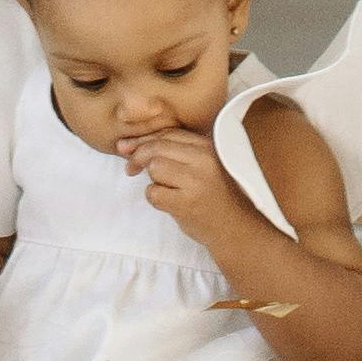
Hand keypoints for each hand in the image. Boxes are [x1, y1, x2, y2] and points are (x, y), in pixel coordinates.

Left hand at [123, 126, 248, 235]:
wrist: (235, 227)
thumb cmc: (214, 195)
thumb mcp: (202, 164)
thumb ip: (174, 151)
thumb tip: (127, 144)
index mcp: (207, 146)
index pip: (168, 133)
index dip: (144, 140)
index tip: (130, 148)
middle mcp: (203, 160)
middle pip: (156, 147)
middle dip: (138, 157)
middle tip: (131, 168)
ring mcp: (195, 182)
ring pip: (154, 168)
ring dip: (153, 180)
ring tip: (166, 189)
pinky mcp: (186, 204)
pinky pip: (154, 193)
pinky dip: (155, 198)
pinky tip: (168, 203)